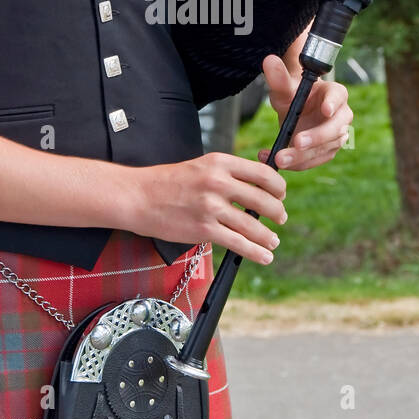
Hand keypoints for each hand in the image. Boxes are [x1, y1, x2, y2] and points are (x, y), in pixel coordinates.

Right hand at [130, 153, 287, 264]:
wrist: (137, 196)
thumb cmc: (167, 182)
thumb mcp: (200, 166)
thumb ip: (227, 174)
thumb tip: (256, 189)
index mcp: (219, 163)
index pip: (263, 174)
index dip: (278, 187)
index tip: (280, 194)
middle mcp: (218, 182)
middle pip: (263, 200)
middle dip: (278, 213)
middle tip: (281, 218)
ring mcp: (211, 207)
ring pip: (253, 225)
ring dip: (268, 237)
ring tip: (273, 241)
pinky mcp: (203, 229)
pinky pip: (238, 243)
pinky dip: (256, 252)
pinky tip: (264, 256)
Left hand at [257, 53, 352, 170]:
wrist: (294, 111)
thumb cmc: (293, 94)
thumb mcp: (284, 87)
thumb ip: (278, 77)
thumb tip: (269, 60)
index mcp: (336, 94)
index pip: (338, 97)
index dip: (333, 103)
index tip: (325, 110)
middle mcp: (341, 116)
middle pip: (335, 129)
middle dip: (316, 137)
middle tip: (297, 143)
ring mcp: (336, 136)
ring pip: (324, 149)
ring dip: (302, 157)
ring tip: (279, 158)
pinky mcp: (326, 152)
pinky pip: (313, 161)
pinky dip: (295, 164)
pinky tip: (275, 161)